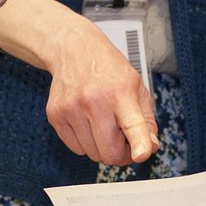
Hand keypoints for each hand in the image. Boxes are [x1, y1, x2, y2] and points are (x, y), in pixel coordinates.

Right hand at [43, 17, 158, 164]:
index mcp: (120, 92)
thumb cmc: (108, 70)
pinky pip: (76, 149)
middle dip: (120, 154)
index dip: (138, 143)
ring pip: (92, 154)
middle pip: (109, 152)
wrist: (74, 50)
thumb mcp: (136, 87)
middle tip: (123, 141)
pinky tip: (87, 122)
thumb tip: (150, 148)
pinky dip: (85, 143)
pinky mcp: (55, 116)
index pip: (132, 123)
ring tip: (103, 124)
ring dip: (101, 147)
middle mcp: (94, 101)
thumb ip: (146, 120)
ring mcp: (71, 109)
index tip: (142, 155)